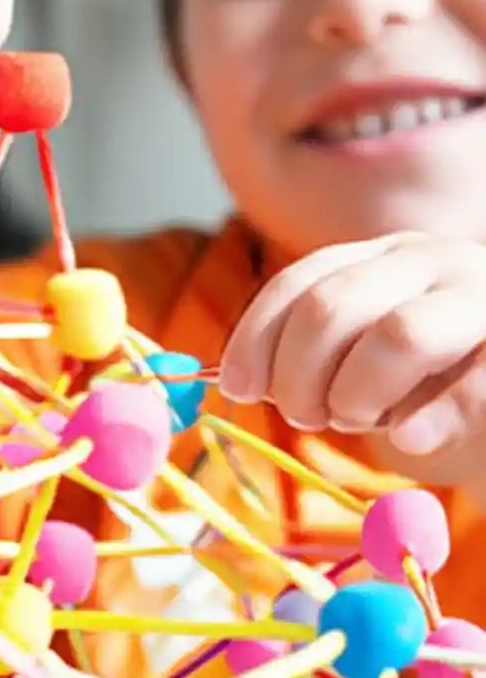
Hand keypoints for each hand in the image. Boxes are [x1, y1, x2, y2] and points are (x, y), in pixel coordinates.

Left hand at [218, 233, 485, 484]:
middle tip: (304, 415)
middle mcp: (434, 261)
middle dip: (298, 372)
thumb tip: (237, 381)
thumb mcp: (364, 359)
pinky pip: (475, 383)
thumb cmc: (433, 384)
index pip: (300, 282)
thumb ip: (311, 358)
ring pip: (398, 336)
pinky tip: (409, 440)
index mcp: (382, 257)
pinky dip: (430, 418)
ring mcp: (484, 298)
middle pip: (333, 307)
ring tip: (361, 419)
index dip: (256, 337)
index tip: (238, 389)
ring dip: (358, 393)